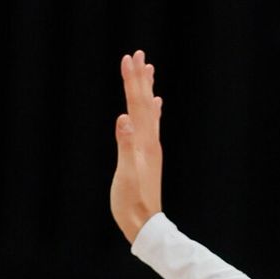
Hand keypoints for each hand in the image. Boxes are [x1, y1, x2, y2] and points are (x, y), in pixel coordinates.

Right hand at [111, 50, 163, 243]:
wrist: (144, 224)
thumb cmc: (131, 202)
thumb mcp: (126, 174)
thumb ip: (125, 146)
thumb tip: (124, 119)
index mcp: (143, 142)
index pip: (136, 104)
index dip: (132, 80)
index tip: (128, 57)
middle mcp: (150, 141)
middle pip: (145, 102)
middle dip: (140, 77)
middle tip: (139, 53)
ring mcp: (150, 148)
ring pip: (150, 111)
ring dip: (147, 89)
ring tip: (149, 70)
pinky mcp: (147, 156)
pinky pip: (151, 126)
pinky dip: (152, 111)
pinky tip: (156, 105)